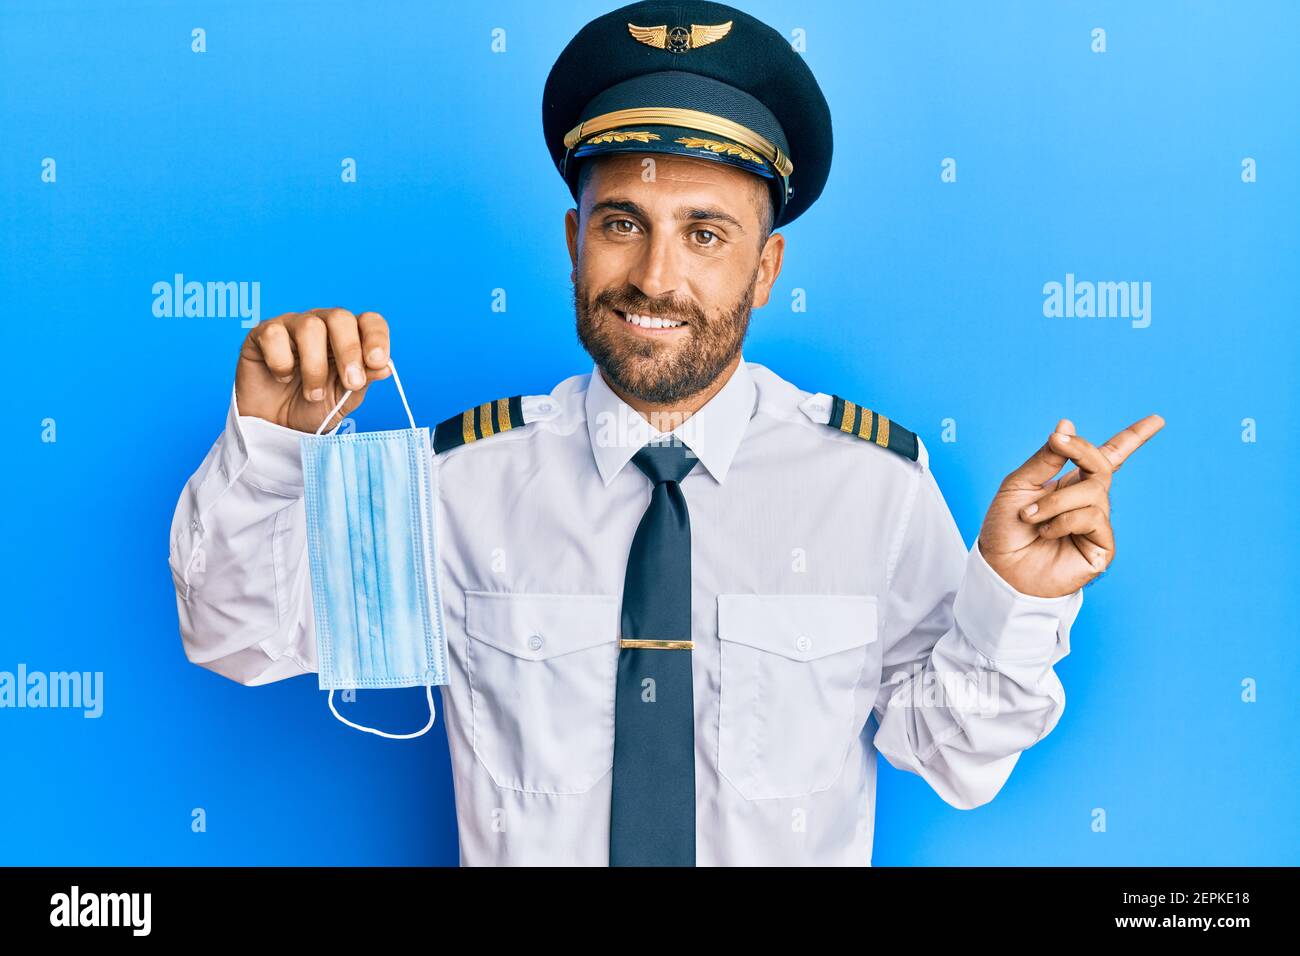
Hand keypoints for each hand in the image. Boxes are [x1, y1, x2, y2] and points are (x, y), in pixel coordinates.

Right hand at [235, 309, 391, 432]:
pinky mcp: (263, 333)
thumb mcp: (345, 398)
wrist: (277, 424)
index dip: (376, 337)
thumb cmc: (314, 406)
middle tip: (351, 383)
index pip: (369, 321)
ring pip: (309, 326)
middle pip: (340, 317)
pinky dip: (281, 363)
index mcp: (349, 337)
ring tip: (314, 394)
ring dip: (315, 367)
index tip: (377, 362)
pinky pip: (274, 335)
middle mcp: (322, 324)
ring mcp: (292, 326)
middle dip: (349, 351)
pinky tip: (283, 378)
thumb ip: (364, 380)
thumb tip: (386, 367)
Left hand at [978, 414, 1164, 597]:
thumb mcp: (1019, 485)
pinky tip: (1046, 532)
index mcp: (1071, 483)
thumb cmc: (1005, 529)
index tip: (1158, 420)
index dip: (1134, 438)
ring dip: (1056, 500)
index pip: (1108, 457)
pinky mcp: (1101, 547)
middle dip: (1081, 450)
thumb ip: (1046, 458)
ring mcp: (1096, 524)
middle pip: (1102, 465)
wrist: (999, 568)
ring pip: (1092, 492)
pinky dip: (1063, 520)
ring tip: (1031, 516)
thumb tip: (1066, 425)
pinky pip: (1092, 518)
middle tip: (1059, 442)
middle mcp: (1088, 501)